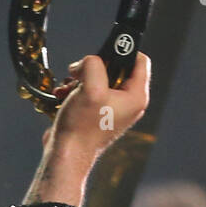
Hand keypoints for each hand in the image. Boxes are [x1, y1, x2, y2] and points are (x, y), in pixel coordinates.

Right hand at [23, 52, 150, 206]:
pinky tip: (65, 96)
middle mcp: (128, 104)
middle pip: (117, 67)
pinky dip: (76, 90)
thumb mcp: (90, 87)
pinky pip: (90, 92)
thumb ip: (93, 64)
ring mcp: (113, 110)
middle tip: (80, 75)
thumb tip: (86, 62)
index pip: (140, 59)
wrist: (66, 155)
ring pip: (99, 78)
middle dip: (95, 67)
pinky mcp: (98, 115)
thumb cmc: (81, 128)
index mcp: (136, 97)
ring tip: (70, 89)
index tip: (101, 55)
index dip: (121, 51)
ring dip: (81, 79)